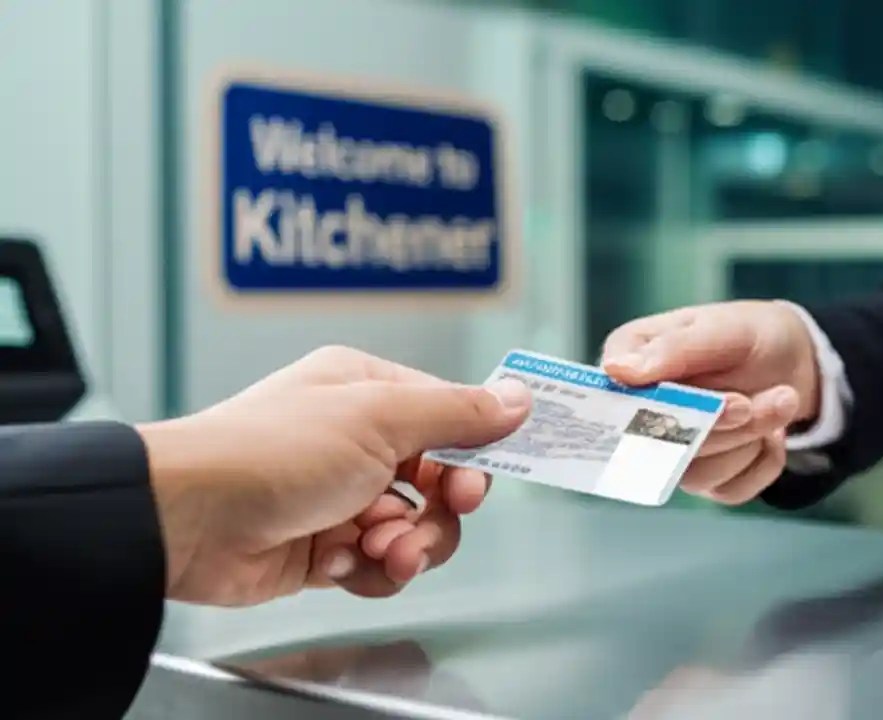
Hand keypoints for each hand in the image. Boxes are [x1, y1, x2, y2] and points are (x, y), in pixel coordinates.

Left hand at [137, 346, 531, 605]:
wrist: (187, 520)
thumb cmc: (270, 451)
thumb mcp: (379, 418)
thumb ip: (457, 413)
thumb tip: (518, 396)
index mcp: (367, 392)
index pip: (448, 419)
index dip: (472, 455)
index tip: (478, 483)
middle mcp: (355, 441)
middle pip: (437, 483)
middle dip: (438, 512)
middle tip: (428, 522)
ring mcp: (338, 497)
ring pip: (412, 530)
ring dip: (405, 547)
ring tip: (377, 550)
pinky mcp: (321, 548)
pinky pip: (375, 566)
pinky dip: (365, 570)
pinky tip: (333, 560)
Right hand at [602, 301, 819, 505]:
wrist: (790, 359)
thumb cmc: (744, 334)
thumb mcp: (719, 328)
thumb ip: (673, 349)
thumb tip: (616, 370)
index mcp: (627, 367)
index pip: (612, 403)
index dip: (651, 411)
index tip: (708, 400)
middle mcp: (639, 417)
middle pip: (663, 446)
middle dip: (724, 423)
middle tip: (769, 396)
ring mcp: (670, 453)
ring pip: (698, 475)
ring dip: (750, 439)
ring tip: (783, 398)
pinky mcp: (704, 479)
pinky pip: (728, 490)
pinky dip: (763, 462)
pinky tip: (771, 433)